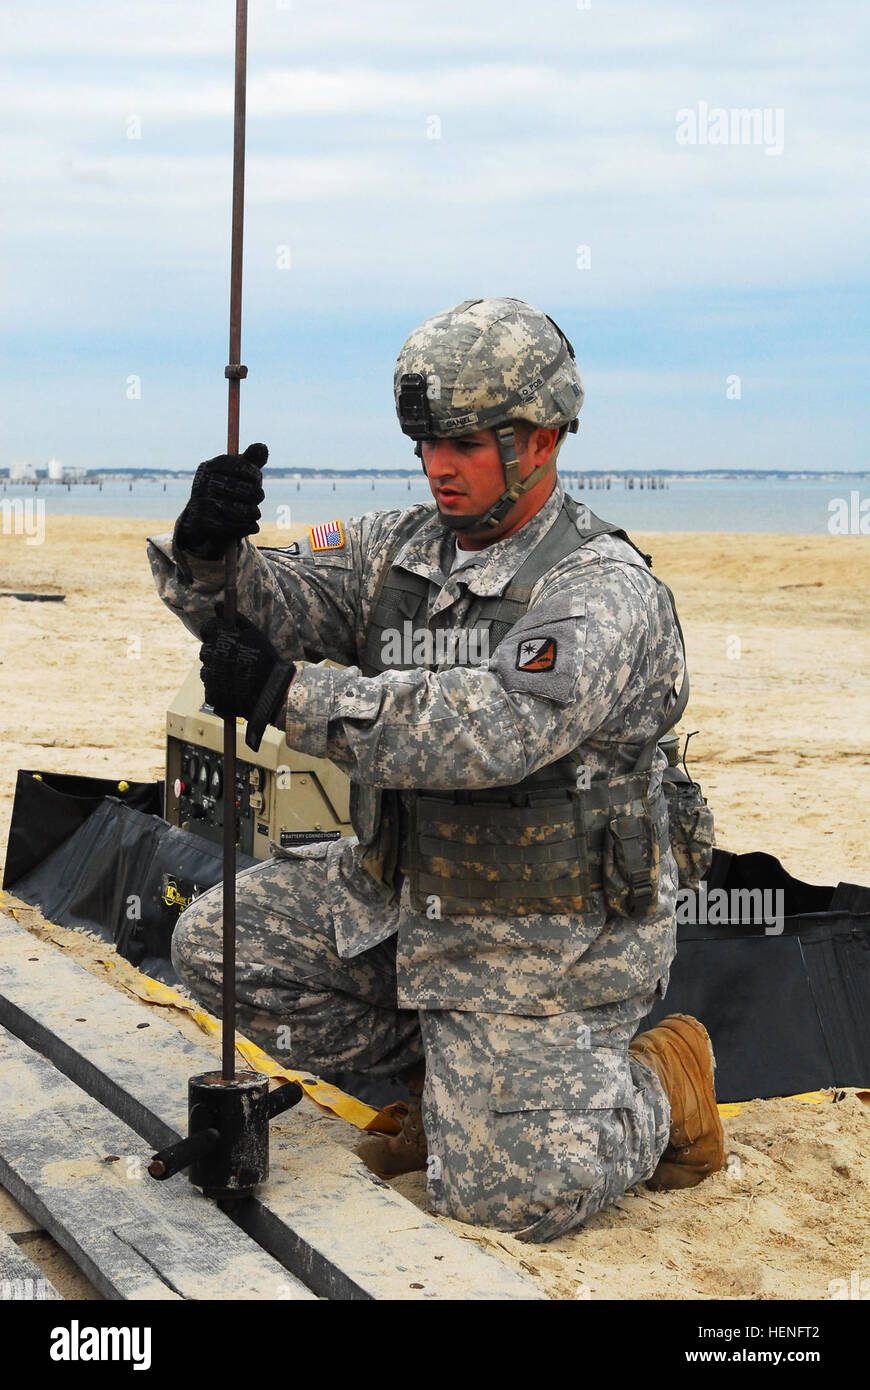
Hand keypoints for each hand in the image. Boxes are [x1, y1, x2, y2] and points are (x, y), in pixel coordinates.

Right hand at [176, 442, 267, 558]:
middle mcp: (202, 483)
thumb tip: (262, 447)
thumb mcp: (237, 473)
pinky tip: (254, 527)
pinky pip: (228, 526)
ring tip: (256, 513)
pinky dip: (245, 527)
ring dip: (251, 512)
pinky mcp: (201, 523)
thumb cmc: (226, 491)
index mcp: (211, 466)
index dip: (252, 473)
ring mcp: (200, 503)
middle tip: (260, 496)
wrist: (202, 519)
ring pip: (233, 508)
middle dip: (253, 493)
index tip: (257, 479)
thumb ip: (251, 460)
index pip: (236, 466)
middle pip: (234, 487)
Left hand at [199, 604, 291, 722]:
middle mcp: (212, 656)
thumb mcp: (255, 634)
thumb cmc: (267, 660)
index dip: (216, 631)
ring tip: (237, 676)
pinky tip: (235, 688)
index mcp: (221, 638)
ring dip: (218, 670)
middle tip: (235, 659)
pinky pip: (210, 687)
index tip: (225, 637)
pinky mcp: (212, 695)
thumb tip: (218, 605)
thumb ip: (236, 618)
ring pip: (207, 669)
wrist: (274, 693)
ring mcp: (211, 677)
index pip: (207, 628)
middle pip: (206, 649)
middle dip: (217, 652)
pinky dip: (220, 687)